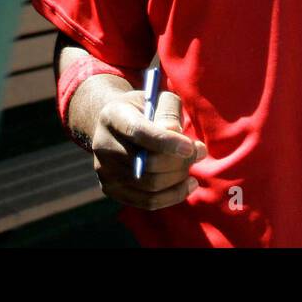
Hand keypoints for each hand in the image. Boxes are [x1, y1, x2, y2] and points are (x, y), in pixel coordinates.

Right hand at [90, 90, 206, 210]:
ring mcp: (104, 170)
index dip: (167, 142)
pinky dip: (173, 196)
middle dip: (179, 162)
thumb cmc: (144, 110)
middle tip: (198, 153)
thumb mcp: (157, 99)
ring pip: (150, 186)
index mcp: (113, 116)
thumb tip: (175, 133)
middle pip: (147, 164)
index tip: (191, 147)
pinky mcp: (110, 189)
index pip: (138, 132)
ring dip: (178, 180)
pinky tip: (187, 185)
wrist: (115, 126)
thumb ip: (169, 111)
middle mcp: (102, 144)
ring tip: (192, 170)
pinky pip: (147, 202)